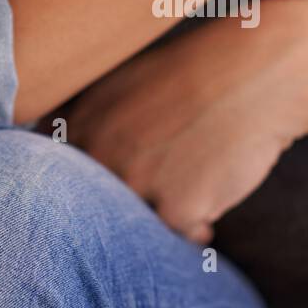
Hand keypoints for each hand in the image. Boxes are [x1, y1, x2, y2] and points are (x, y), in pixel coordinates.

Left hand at [62, 0, 307, 242]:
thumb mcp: (122, 81)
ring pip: (133, 224)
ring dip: (158, 212)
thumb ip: (85, 119)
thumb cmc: (192, 74)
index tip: (113, 172)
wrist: (255, 73)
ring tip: (187, 173)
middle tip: (159, 177)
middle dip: (120, 204)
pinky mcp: (175, 207)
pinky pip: (177, 234)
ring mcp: (134, 181)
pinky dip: (197, 223)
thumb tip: (52, 147)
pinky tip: (212, 187)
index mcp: (80, 119)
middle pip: (93, 206)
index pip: (55, 175)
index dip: (83, 183)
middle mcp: (97, 151)